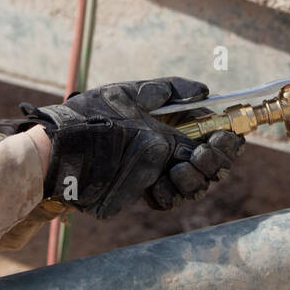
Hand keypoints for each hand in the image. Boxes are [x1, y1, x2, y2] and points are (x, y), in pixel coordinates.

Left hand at [20, 77, 209, 218]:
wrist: (63, 141)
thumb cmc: (92, 113)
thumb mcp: (130, 93)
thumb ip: (167, 89)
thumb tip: (204, 90)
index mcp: (170, 131)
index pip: (209, 141)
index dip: (225, 141)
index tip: (227, 134)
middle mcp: (167, 155)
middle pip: (209, 168)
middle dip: (217, 161)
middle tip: (207, 151)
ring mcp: (155, 175)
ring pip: (194, 186)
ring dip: (197, 177)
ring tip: (183, 166)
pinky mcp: (140, 191)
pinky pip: (168, 200)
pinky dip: (172, 192)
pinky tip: (163, 182)